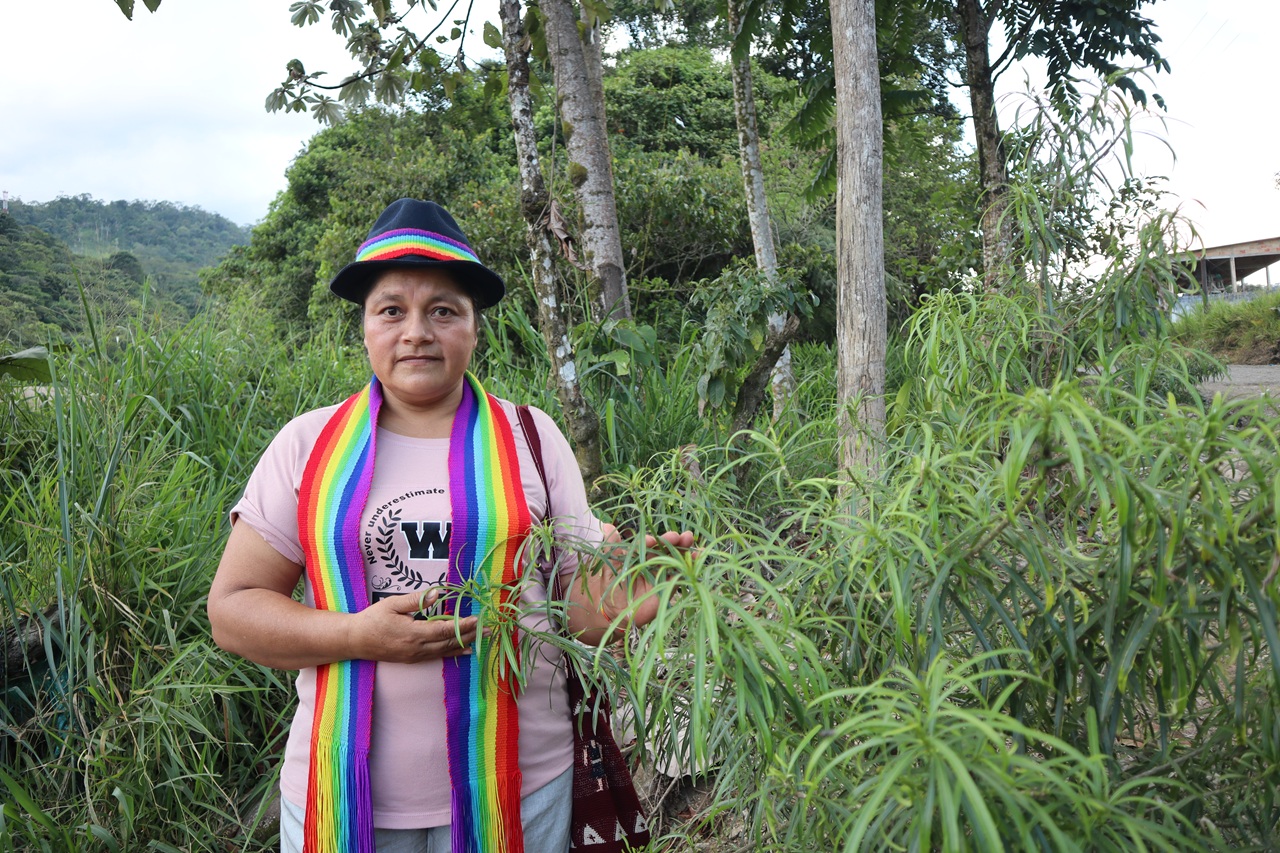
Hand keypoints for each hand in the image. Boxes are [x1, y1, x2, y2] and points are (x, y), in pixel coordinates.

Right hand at [350, 589, 478, 663]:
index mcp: (413, 633)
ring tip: (483, 638)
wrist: (356, 641)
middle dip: (471, 635)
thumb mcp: (392, 604)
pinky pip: (438, 656)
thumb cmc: (373, 619)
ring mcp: (416, 656)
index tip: (478, 619)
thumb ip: (416, 600)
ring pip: (446, 650)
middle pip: (449, 642)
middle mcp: (417, 648)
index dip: (463, 625)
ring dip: (465, 644)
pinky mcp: (414, 659)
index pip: (444, 629)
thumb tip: (437, 593)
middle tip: (489, 629)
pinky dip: (453, 652)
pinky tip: (465, 650)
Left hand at [597, 524, 694, 631]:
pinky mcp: (669, 585)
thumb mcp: (610, 565)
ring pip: (676, 558)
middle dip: (675, 540)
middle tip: (683, 535)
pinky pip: (681, 574)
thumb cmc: (612, 586)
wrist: (617, 610)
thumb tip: (606, 525)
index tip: (651, 541)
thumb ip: (611, 546)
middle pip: (667, 547)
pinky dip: (690, 566)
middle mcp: (653, 560)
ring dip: (685, 549)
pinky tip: (697, 558)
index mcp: (640, 553)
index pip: (649, 543)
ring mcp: (662, 572)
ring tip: (691, 541)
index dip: (652, 540)